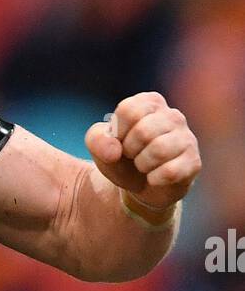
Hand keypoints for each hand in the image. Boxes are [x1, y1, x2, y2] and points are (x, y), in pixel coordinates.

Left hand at [85, 92, 200, 210]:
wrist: (140, 188)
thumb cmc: (123, 159)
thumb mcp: (101, 147)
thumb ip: (97, 140)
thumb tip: (115, 151)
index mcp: (150, 103)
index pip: (128, 110)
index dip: (118, 133)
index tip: (121, 141)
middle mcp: (173, 115)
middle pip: (143, 131)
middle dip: (130, 151)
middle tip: (133, 156)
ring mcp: (187, 138)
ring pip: (159, 150)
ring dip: (142, 165)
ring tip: (144, 166)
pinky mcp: (193, 162)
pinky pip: (170, 171)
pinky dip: (154, 179)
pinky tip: (155, 177)